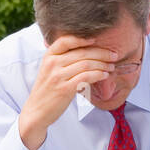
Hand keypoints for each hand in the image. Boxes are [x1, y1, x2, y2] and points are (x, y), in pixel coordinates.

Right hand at [19, 35, 116, 149]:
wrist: (36, 111)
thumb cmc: (47, 91)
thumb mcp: (49, 70)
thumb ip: (62, 60)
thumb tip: (87, 52)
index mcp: (49, 57)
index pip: (66, 40)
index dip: (82, 39)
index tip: (96, 40)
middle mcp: (52, 64)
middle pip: (82, 52)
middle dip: (101, 53)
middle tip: (113, 55)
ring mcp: (58, 76)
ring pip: (86, 64)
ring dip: (102, 64)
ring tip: (111, 66)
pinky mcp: (64, 89)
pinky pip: (86, 77)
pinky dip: (98, 75)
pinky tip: (104, 75)